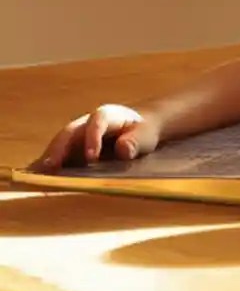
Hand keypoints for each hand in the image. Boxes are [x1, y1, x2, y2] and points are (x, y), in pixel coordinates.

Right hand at [33, 104, 160, 171]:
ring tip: (41, 173)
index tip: (91, 158)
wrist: (139, 129)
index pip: (98, 123)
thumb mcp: (146, 134)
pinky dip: (52, 163)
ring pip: (61, 142)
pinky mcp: (74, 146)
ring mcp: (78, 133)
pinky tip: (42, 175)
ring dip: (51, 156)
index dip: (93, 139)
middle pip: (71, 131)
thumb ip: (137, 141)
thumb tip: (123, 150)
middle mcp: (88, 122)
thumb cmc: (143, 131)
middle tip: (51, 165)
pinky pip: (61, 153)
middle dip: (61, 147)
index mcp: (108, 114)